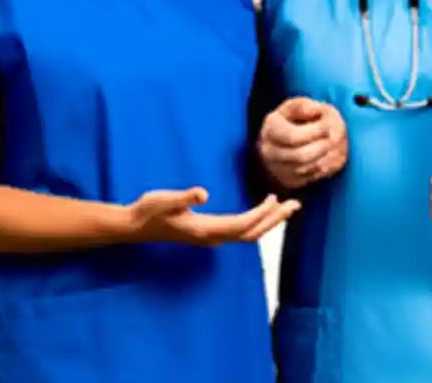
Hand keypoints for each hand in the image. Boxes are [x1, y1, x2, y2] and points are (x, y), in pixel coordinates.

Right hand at [125, 187, 299, 245]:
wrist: (135, 226)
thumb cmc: (149, 211)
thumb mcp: (164, 199)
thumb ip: (184, 196)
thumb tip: (203, 192)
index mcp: (206, 230)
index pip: (243, 225)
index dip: (261, 213)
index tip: (276, 198)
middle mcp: (212, 237)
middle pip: (252, 233)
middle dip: (275, 220)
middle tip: (295, 205)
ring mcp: (211, 237)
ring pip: (248, 234)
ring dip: (269, 222)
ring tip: (286, 207)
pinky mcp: (208, 232)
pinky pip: (240, 231)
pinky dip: (256, 222)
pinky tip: (261, 211)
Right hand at [258, 97, 348, 188]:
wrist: (280, 141)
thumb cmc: (290, 120)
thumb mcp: (294, 106)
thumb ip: (305, 106)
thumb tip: (317, 111)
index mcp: (270, 129)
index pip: (292, 136)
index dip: (315, 131)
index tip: (329, 124)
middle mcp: (270, 152)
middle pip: (301, 156)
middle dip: (324, 145)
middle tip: (338, 135)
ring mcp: (278, 169)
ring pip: (309, 168)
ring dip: (329, 156)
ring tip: (339, 143)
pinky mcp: (290, 181)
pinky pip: (313, 177)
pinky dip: (328, 166)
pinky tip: (334, 153)